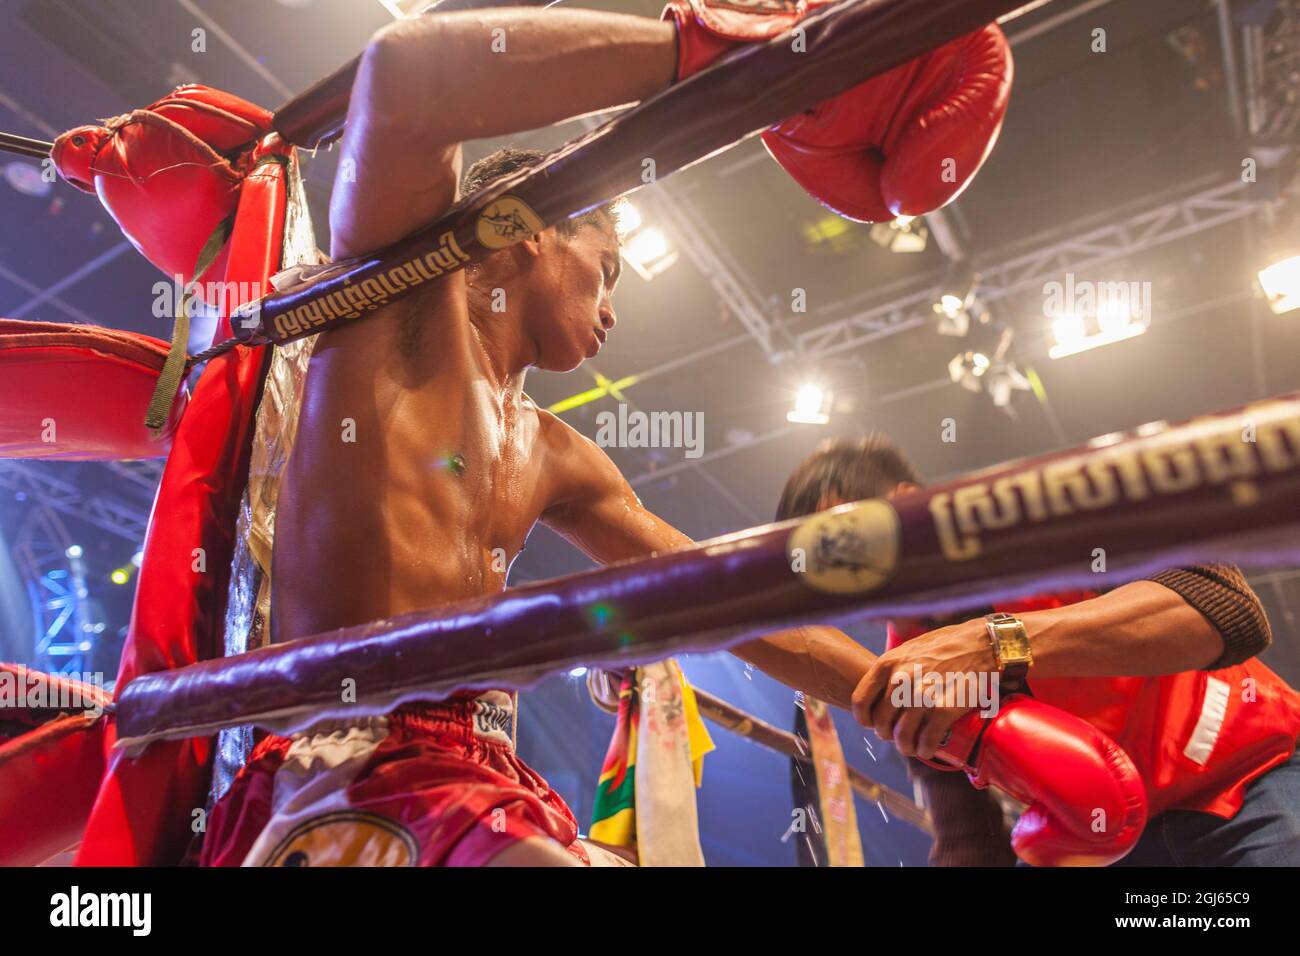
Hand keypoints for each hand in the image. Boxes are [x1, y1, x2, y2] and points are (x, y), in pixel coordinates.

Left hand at [851, 618, 999, 758]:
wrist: (981, 644)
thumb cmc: (945, 646)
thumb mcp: (909, 649)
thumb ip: (893, 670)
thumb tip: (882, 695)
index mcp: (887, 664)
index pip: (860, 702)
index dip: (864, 719)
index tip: (872, 724)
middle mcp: (900, 681)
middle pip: (881, 723)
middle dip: (887, 734)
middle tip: (897, 736)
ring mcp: (922, 697)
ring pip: (902, 737)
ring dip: (905, 747)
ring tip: (911, 747)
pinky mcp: (944, 710)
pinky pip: (926, 742)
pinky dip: (925, 751)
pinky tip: (927, 750)